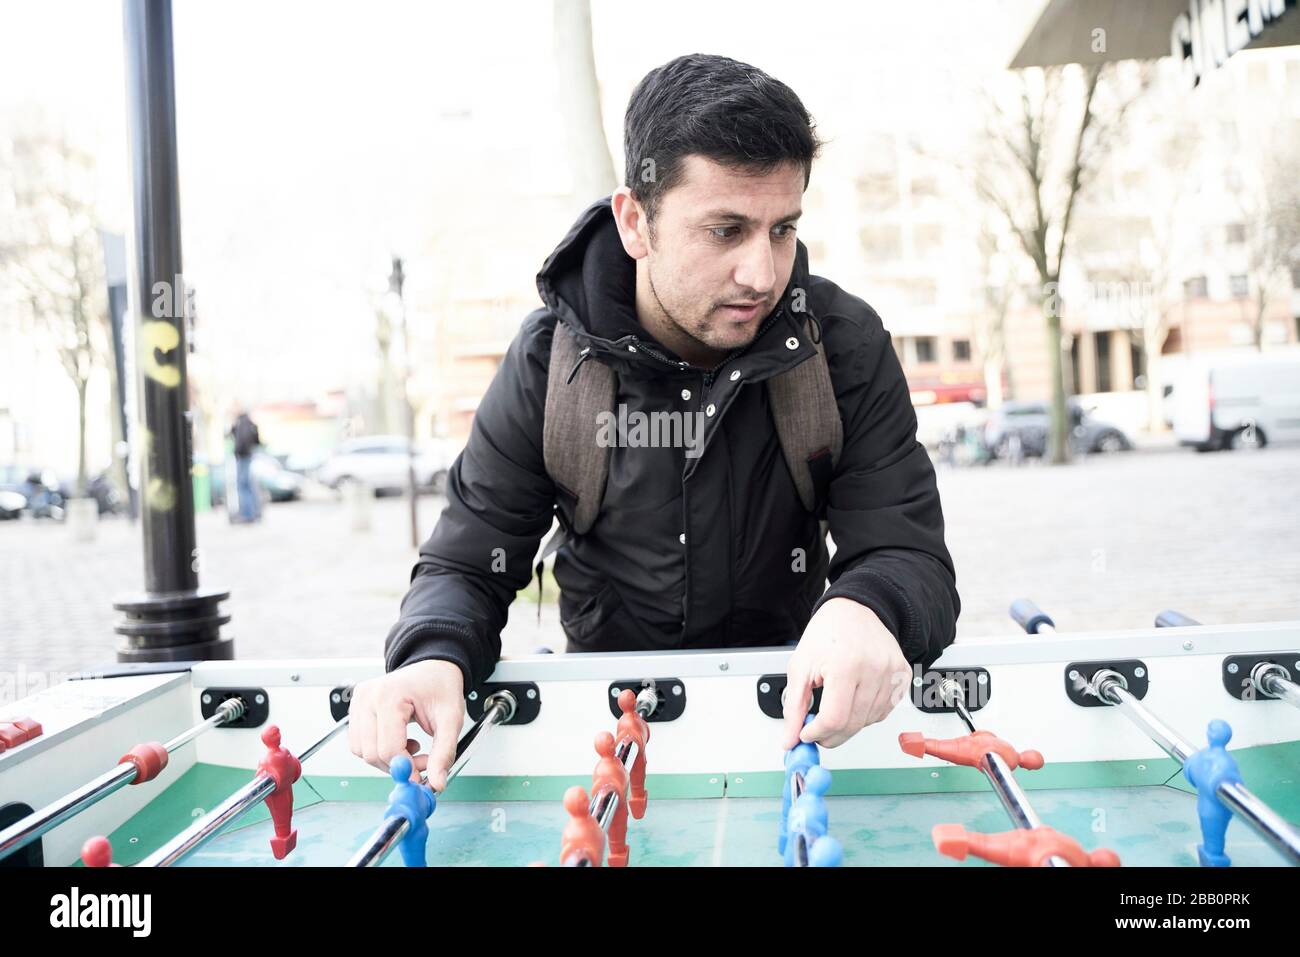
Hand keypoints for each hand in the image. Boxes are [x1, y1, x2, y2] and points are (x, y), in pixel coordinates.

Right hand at [347, 660, 464, 789]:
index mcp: (390, 695)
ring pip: (362, 752)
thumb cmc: (441, 687)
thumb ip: (444, 752)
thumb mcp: (451, 719)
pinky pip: (358, 743)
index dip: (406, 768)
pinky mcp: (355, 708)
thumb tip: (437, 783)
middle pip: (372, 753)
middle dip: (397, 766)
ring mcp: (358, 701)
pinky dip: (378, 750)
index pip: (389, 748)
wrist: (433, 669)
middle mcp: (368, 697)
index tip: (423, 776)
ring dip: (387, 760)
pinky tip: (399, 740)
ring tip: (412, 746)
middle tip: (422, 761)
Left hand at [782, 597, 910, 748]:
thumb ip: (794, 708)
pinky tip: (854, 700)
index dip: (817, 733)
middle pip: (853, 724)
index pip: (834, 718)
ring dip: (848, 725)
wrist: (854, 610)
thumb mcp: (800, 667)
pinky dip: (866, 715)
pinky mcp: (903, 676)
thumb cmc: (828, 632)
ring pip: (869, 722)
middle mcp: (874, 669)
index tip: (806, 734)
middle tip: (816, 731)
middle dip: (830, 736)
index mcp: (846, 664)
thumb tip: (791, 739)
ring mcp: (892, 673)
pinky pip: (884, 711)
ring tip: (835, 707)